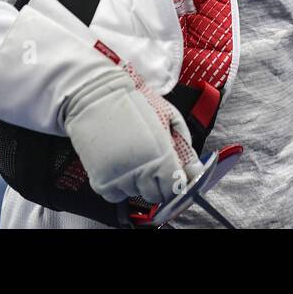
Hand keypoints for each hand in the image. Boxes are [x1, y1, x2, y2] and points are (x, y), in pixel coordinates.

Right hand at [62, 62, 199, 205]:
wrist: (97, 97)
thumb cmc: (136, 104)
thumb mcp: (170, 118)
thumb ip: (186, 148)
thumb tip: (195, 172)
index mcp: (161, 157)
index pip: (175, 189)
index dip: (175, 183)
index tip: (172, 176)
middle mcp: (140, 173)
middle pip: (156, 196)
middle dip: (157, 183)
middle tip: (151, 163)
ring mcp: (119, 180)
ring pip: (135, 194)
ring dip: (137, 182)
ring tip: (131, 156)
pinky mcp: (100, 183)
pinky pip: (116, 195)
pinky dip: (119, 185)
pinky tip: (118, 164)